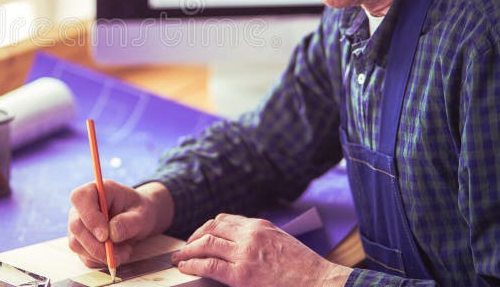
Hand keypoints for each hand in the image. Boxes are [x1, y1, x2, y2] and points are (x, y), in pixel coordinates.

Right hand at [68, 181, 172, 267]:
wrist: (138, 221)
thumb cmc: (139, 212)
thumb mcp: (142, 214)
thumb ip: (129, 222)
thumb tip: (112, 234)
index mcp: (95, 190)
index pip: (79, 198)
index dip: (89, 217)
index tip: (105, 235)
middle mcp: (81, 208)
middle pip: (76, 226)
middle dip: (96, 245)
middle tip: (117, 253)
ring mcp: (78, 226)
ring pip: (77, 244)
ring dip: (101, 255)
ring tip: (124, 251)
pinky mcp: (80, 243)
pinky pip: (85, 257)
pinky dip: (102, 261)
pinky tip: (117, 254)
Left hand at [172, 213, 350, 286]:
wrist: (320, 282)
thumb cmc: (304, 268)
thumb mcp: (281, 241)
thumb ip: (260, 238)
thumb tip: (240, 244)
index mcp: (259, 225)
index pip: (223, 220)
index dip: (206, 229)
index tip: (198, 237)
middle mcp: (250, 234)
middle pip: (211, 229)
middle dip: (193, 238)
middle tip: (184, 248)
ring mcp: (245, 253)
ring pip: (206, 244)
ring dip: (188, 251)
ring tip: (179, 258)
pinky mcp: (242, 275)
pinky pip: (210, 265)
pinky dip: (193, 264)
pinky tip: (185, 268)